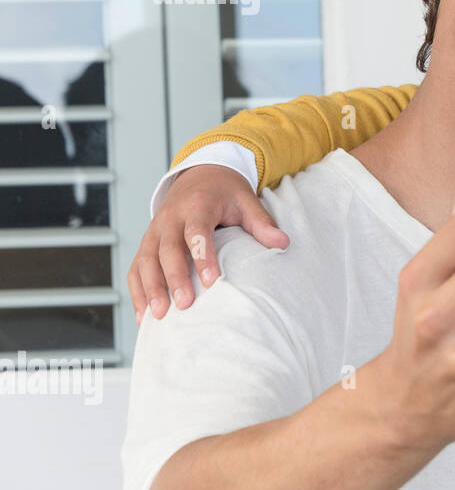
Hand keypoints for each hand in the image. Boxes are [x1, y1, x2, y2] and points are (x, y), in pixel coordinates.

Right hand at [127, 164, 289, 321]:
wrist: (200, 174)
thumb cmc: (226, 192)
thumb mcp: (247, 200)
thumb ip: (262, 222)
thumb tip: (283, 243)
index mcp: (197, 206)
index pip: (196, 233)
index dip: (203, 257)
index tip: (211, 282)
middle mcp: (170, 217)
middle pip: (166, 249)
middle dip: (174, 277)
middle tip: (184, 305)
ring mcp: (154, 230)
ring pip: (146, 259)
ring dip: (151, 288)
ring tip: (159, 315)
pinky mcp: (146, 242)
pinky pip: (136, 267)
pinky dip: (137, 290)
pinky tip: (143, 315)